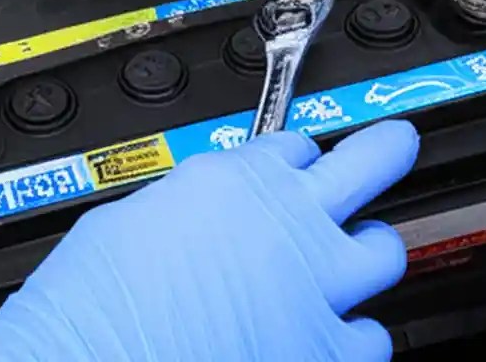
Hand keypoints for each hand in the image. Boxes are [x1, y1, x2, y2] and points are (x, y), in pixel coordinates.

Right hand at [0, 120, 419, 361]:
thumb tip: (194, 220)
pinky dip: (356, 336)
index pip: (291, 145)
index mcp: (234, 182)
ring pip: (385, 251)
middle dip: (385, 148)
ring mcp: (317, 289)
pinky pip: (374, 337)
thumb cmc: (93, 307)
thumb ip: (185, 211)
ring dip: (368, 254)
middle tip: (393, 143)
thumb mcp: (127, 223)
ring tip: (352, 265)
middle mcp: (288, 224)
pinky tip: (336, 338)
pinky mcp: (329, 354)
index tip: (296, 163)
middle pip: (370, 161)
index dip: (293, 156)